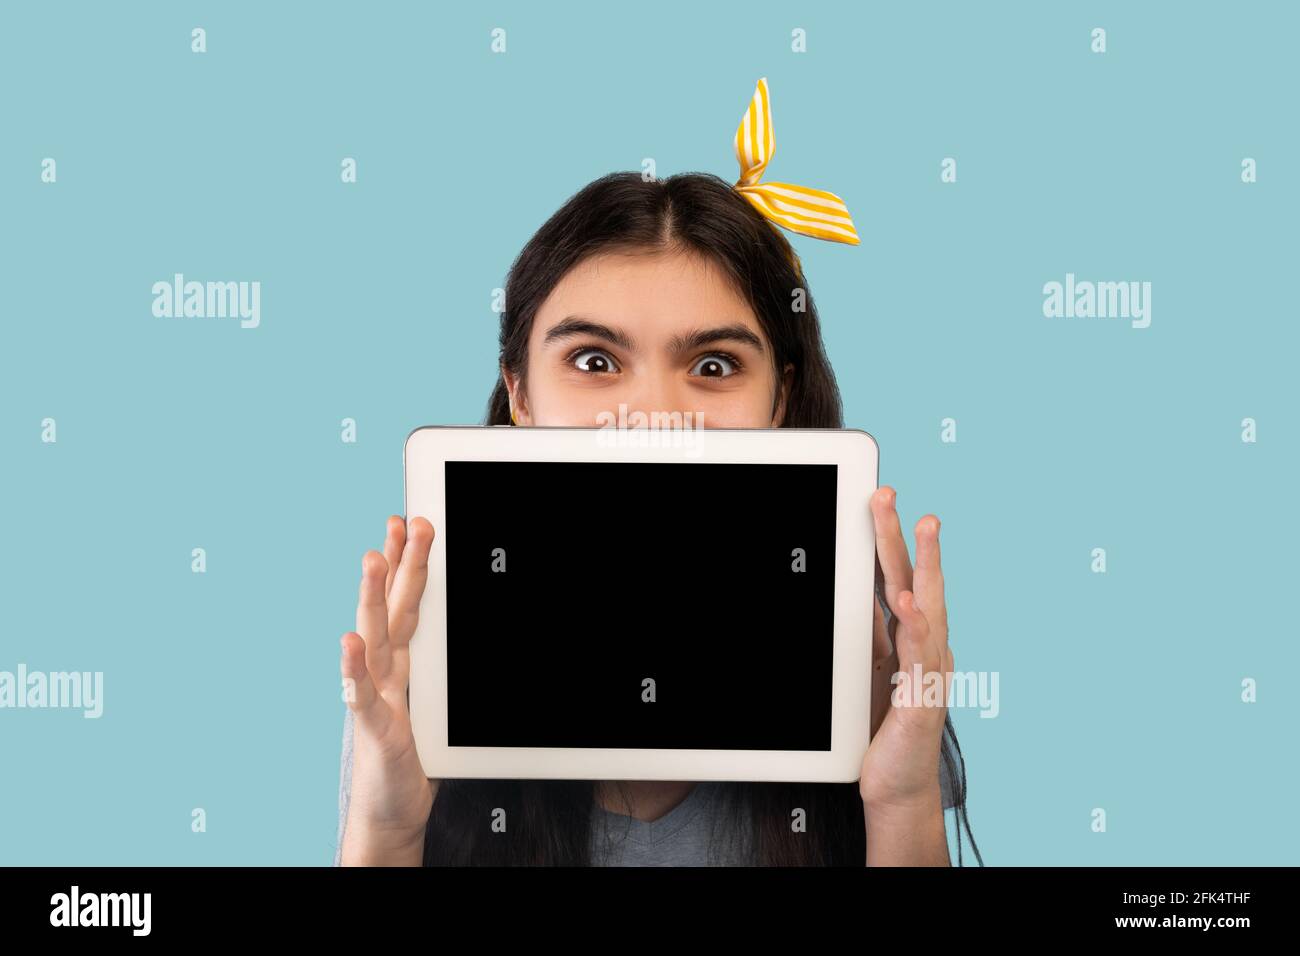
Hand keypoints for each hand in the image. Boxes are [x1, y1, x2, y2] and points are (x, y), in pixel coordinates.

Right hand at [339, 515, 438, 864]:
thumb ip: (432, 668)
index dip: (406, 563)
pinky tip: (347, 644)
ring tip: (370, 559)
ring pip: (374, 639)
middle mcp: (385, 671)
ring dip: (370, 598)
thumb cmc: (408, 753)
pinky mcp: (375, 729)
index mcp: (401, 662)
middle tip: (402, 519)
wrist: (391, 809)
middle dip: (397, 562)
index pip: (405, 602)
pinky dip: (354, 669)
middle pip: (392, 607)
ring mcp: (376, 696)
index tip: (409, 523)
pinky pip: (363, 696)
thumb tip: (450, 631)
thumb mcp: (429, 701)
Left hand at [860, 486, 952, 812]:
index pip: (901, 577)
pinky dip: (916, 627)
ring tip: (922, 527)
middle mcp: (927, 647)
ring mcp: (930, 670)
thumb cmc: (886, 729)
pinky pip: (920, 656)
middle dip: (904, 535)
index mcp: (913, 638)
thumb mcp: (873, 670)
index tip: (883, 500)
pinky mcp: (922, 698)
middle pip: (915, 579)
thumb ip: (872, 633)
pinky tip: (909, 604)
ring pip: (927, 605)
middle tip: (892, 494)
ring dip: (922, 565)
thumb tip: (861, 594)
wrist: (897, 787)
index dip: (892, 539)